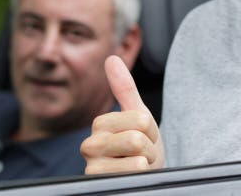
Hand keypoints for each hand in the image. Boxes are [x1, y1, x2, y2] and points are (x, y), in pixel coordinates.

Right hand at [80, 55, 164, 173]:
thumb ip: (124, 88)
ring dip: (146, 163)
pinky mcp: (99, 184)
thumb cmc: (141, 147)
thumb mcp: (138, 116)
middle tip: (141, 154)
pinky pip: (132, 174)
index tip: (142, 136)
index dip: (150, 129)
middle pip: (136, 138)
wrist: (144, 178)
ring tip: (137, 166)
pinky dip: (142, 176)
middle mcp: (90, 146)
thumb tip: (111, 58)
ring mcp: (93, 168)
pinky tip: (132, 178)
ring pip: (136, 157)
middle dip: (149, 148)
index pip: (140, 119)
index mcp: (99, 124)